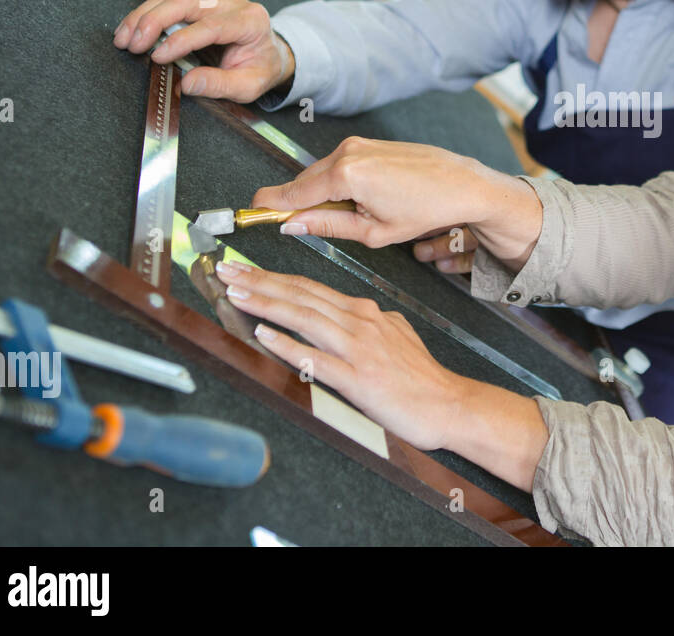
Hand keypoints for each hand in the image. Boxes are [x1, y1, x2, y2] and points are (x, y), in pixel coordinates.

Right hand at [113, 0, 294, 101]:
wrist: (270, 53)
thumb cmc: (260, 69)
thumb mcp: (249, 86)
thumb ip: (220, 85)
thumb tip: (186, 84)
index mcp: (250, 21)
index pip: (211, 26)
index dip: (181, 40)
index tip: (157, 56)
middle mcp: (232, 2)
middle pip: (187, 2)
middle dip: (154, 21)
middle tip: (131, 44)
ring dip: (143, 15)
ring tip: (124, 38)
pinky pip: (170, 0)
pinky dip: (147, 13)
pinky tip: (132, 28)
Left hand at [212, 259, 463, 449]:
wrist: (447, 404)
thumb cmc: (422, 377)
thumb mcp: (398, 333)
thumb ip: (375, 322)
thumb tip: (362, 313)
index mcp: (366, 314)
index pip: (311, 289)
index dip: (275, 277)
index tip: (246, 269)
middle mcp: (360, 324)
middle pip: (302, 296)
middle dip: (260, 281)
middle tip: (226, 269)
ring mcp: (359, 350)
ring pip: (305, 318)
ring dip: (267, 303)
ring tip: (236, 293)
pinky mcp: (358, 379)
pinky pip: (317, 359)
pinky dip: (289, 345)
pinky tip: (266, 335)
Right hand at [251, 137, 542, 268]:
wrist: (464, 185)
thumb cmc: (427, 209)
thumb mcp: (375, 231)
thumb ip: (328, 226)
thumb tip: (293, 225)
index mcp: (345, 174)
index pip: (292, 193)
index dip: (270, 206)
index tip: (251, 214)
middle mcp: (348, 152)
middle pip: (304, 182)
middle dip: (299, 204)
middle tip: (296, 226)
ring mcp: (359, 144)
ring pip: (323, 174)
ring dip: (324, 195)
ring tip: (347, 217)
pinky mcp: (370, 142)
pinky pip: (341, 165)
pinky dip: (340, 183)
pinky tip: (360, 200)